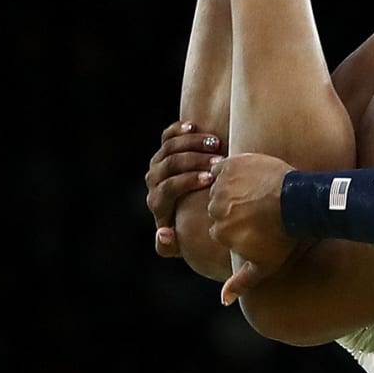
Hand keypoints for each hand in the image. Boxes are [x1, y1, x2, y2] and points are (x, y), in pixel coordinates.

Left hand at [145, 122, 233, 280]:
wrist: (198, 215)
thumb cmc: (196, 231)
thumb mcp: (184, 245)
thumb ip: (171, 246)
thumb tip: (164, 233)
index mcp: (157, 202)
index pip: (168, 188)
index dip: (187, 182)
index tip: (210, 180)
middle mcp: (154, 180)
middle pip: (169, 164)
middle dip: (194, 161)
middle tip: (218, 160)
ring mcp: (159, 162)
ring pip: (170, 147)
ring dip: (193, 143)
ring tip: (216, 143)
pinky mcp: (166, 149)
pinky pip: (168, 135)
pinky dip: (180, 129)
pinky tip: (195, 126)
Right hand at [205, 152, 297, 304]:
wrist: (300, 204)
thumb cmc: (284, 237)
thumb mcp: (264, 266)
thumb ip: (241, 283)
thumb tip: (223, 300)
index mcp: (220, 233)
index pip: (220, 229)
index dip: (237, 226)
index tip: (255, 224)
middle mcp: (215, 210)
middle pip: (217, 208)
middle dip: (233, 208)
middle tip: (257, 207)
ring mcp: (222, 187)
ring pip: (218, 188)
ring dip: (232, 189)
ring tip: (256, 193)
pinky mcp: (230, 166)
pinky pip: (221, 167)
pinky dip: (232, 170)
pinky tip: (249, 176)